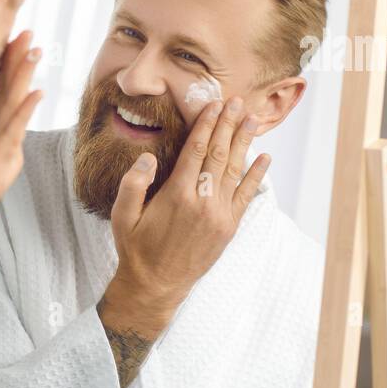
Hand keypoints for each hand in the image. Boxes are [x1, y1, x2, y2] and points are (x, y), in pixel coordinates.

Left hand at [0, 31, 42, 296]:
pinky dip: (22, 112)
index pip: (2, 100)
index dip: (7, 70)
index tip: (13, 40)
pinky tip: (35, 91)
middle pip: (10, 100)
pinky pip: (8, 135)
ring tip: (33, 49)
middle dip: (18, 64)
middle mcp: (3, 153)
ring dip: (23, 78)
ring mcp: (0, 162)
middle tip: (28, 31)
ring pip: (12, 111)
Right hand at [98, 98, 268, 336]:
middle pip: (219, 154)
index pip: (196, 150)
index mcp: (176, 194)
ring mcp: (219, 215)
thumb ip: (133, 184)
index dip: (207, 125)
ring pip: (235, 170)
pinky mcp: (228, 227)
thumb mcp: (122, 215)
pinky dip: (256, 175)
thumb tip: (148, 157)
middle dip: (229, 125)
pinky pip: (246, 195)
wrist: (156, 285)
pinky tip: (264, 158)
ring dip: (244, 142)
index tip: (214, 105)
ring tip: (252, 120)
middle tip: (238, 102)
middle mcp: (202, 201)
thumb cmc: (136, 248)